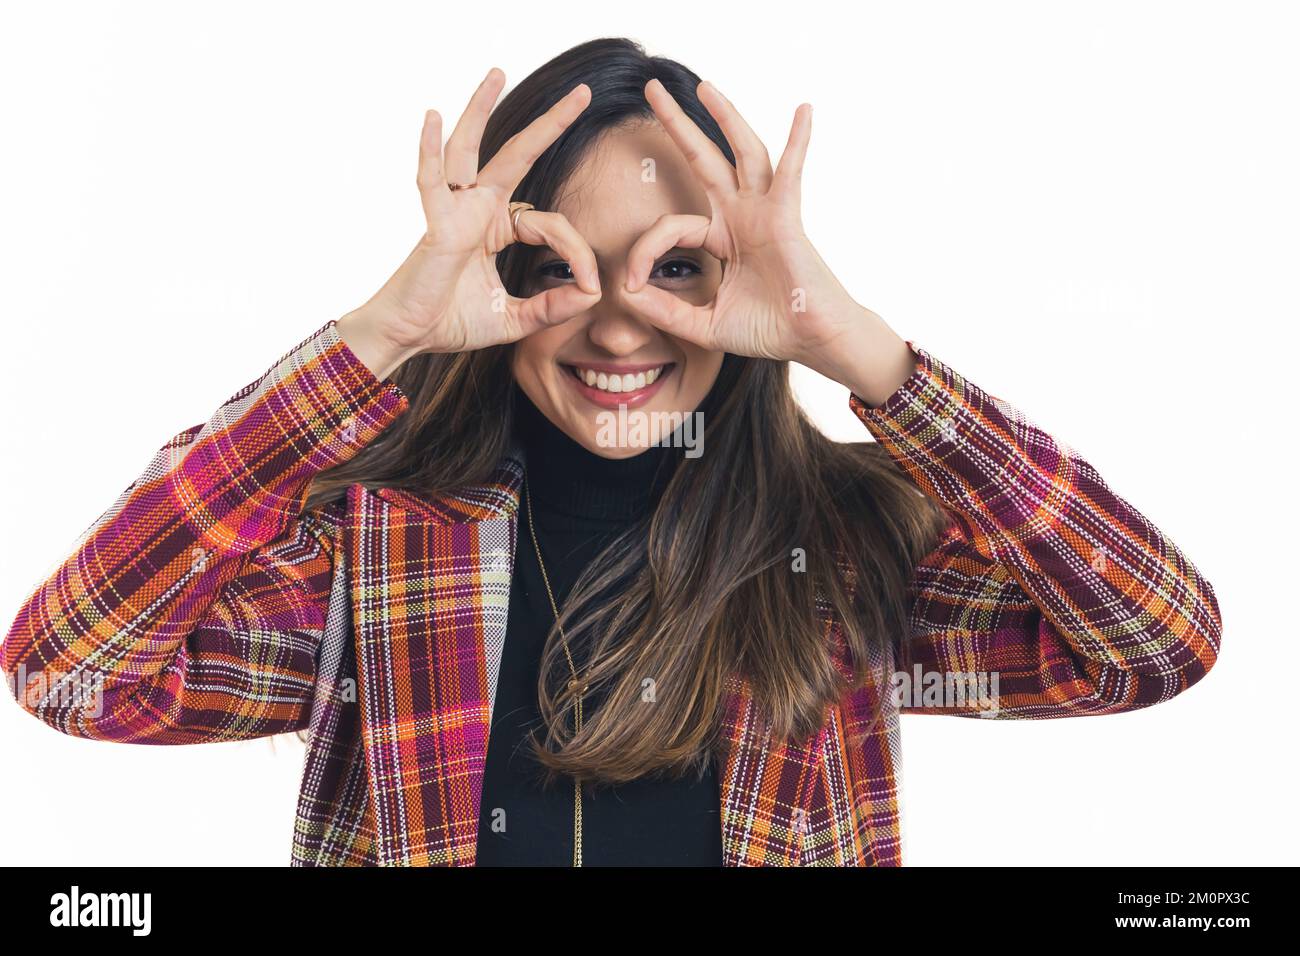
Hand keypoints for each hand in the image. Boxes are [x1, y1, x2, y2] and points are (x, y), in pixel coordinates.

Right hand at [340, 68, 602, 373]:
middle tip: (581, 92)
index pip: (551, 224)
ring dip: (481, 110)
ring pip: (469, 150)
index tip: (591, 284)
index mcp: (496, 228)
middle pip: (517, 156)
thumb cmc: (452, 322)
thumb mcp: (517, 319)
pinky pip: (431, 182)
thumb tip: (592, 293)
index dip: (577, 252)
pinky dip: (429, 150)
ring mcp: (455, 212)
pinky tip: (432, 117)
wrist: (409, 336)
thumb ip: (554, 307)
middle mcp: (477, 211)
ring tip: (497, 73)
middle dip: (550, 123)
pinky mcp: (436, 225)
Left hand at [622, 79, 914, 403]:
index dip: (643, 252)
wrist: (810, 341)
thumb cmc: (768, 330)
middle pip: (704, 159)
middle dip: (678, 124)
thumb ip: (666, 311)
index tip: (630, 285)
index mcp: (722, 236)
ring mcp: (765, 211)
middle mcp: (741, 216)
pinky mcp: (786, 217)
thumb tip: (626, 294)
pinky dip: (799, 141)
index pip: (671, 226)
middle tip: (652, 88)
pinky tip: (803, 109)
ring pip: (742, 153)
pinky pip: (790, 173)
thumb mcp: (704, 324)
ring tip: (705, 86)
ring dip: (726, 117)